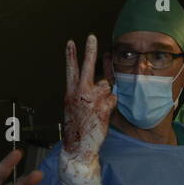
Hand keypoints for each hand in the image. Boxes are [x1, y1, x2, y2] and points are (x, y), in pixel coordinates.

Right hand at [60, 35, 115, 184]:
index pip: (70, 70)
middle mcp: (80, 93)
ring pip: (106, 86)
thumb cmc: (77, 128)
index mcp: (70, 93)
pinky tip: (103, 115)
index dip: (71, 56)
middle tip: (91, 37)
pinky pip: (113, 98)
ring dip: (105, 95)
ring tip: (97, 109)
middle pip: (87, 67)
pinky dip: (110, 105)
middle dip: (89, 51)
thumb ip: (82, 93)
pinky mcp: (104, 107)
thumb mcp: (73, 108)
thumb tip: (100, 84)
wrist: (78, 148)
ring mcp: (92, 99)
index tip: (71, 42)